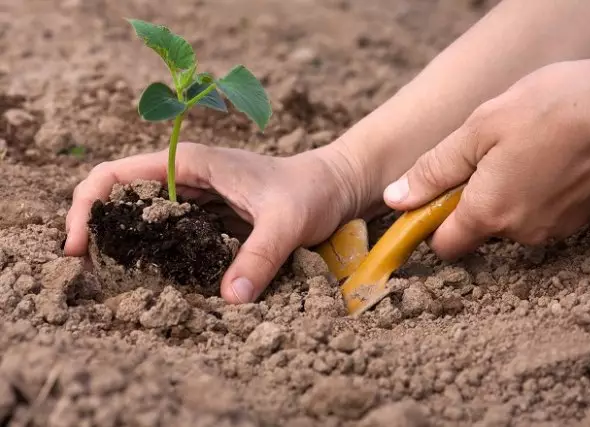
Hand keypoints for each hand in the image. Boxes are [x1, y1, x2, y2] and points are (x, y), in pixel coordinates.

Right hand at [65, 142, 363, 303]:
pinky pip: (163, 229)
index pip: (113, 174)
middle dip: (95, 230)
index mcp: (189, 163)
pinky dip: (149, 249)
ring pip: (138, 214)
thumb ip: (259, 257)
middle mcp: (183, 175)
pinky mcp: (205, 213)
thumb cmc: (310, 192)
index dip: (84, 207)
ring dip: (119, 243)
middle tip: (91, 275)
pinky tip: (151, 276)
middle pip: (117, 196)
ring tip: (112, 281)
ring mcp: (193, 194)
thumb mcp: (288, 223)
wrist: (332, 186)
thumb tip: (230, 300)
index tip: (77, 247)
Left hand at [384, 56, 589, 259]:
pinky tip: (549, 158)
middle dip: (473, 199)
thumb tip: (395, 199)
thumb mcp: (479, 130)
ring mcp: (554, 229)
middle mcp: (520, 233)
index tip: (433, 199)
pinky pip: (542, 213)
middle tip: (487, 155)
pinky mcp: (580, 220)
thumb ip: (433, 171)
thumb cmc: (554, 109)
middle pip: (478, 230)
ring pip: (511, 220)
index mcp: (488, 214)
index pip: (444, 246)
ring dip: (507, 192)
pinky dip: (537, 192)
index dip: (432, 224)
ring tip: (524, 151)